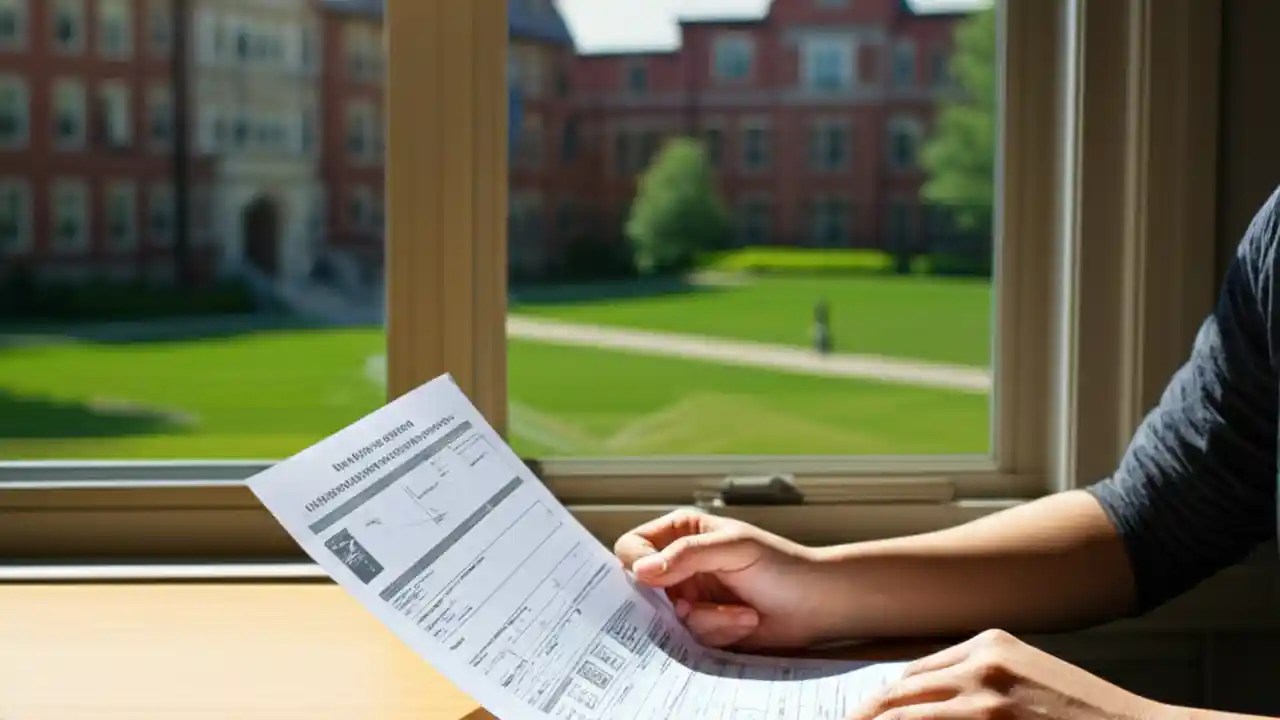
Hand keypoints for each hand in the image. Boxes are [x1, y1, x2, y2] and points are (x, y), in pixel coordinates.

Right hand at [614, 509, 828, 649]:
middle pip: (642, 589)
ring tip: (743, 611)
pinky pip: (690, 637)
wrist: (816, 605)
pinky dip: (720, 631)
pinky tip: (745, 620)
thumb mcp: (733, 548)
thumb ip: (686, 555)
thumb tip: (640, 570)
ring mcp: (690, 597)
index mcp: (682, 532)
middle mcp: (680, 564)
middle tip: (694, 606)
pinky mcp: (702, 626)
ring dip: (709, 619)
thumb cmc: (781, 565)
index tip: (654, 581)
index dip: (636, 564)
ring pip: (668, 618)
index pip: (633, 546)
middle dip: (676, 602)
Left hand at [850, 630, 1167, 719]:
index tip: (858, 718)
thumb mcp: (1027, 682)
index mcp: (987, 644)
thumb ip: (978, 686)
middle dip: (866, 718)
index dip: (881, 703)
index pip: (912, 674)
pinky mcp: (993, 718)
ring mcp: (986, 696)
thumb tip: (920, 703)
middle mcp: (981, 662)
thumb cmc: (1082, 718)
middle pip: (898, 693)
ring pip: (905, 715)